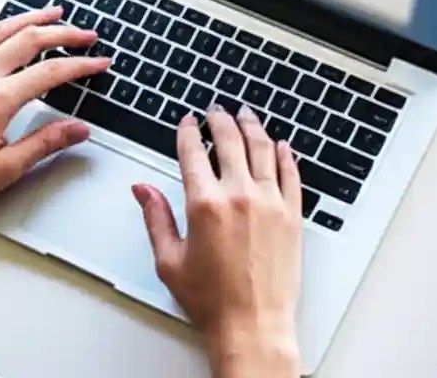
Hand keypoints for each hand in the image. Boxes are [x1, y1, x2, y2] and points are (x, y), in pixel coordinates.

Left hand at [0, 6, 110, 224]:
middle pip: (27, 40)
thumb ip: (46, 142)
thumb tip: (78, 129)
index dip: (80, 65)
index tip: (98, 62)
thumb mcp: (6, 168)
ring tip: (53, 14)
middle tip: (86, 35)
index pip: (49, 72)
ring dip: (30, 20)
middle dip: (62, 34)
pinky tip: (9, 28)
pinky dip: (0, 28)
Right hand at [134, 106, 302, 376]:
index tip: (188, 122)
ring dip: (253, 127)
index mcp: (205, 205)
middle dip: (221, 120)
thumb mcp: (169, 260)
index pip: (193, 153)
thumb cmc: (212, 300)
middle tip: (217, 111)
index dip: (188, 132)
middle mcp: (240, 196)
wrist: (253, 324)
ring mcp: (271, 203)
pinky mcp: (293, 215)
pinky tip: (281, 145)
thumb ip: (155, 218)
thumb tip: (143, 189)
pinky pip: (291, 174)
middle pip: (230, 141)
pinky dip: (285, 155)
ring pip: (263, 150)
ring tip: (246, 115)